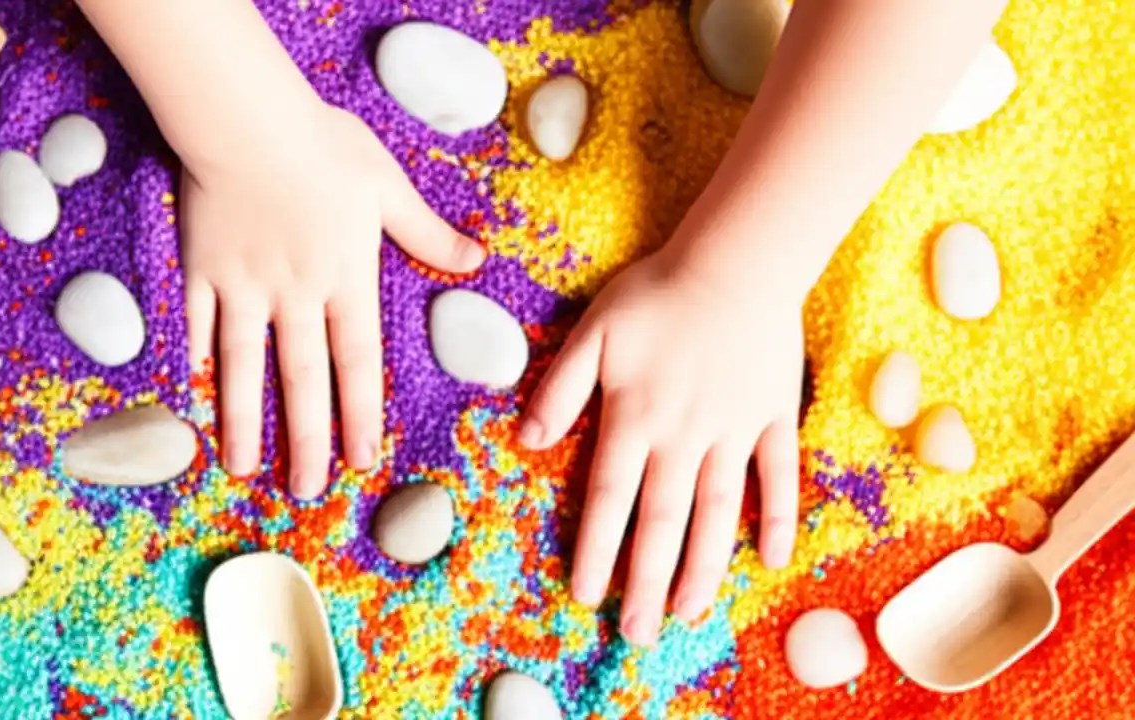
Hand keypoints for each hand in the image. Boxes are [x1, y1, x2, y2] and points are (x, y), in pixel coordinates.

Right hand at [181, 101, 485, 497]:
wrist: (247, 117)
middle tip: (307, 489)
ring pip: (245, 368)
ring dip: (245, 422)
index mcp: (346, 279)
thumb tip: (476, 261)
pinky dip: (197, 364)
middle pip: (302, 380)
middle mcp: (296, 296)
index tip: (362, 459)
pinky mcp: (201, 271)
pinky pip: (198, 327)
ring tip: (242, 468)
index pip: (358, 363)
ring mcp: (244, 288)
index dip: (360, 415)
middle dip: (307, 439)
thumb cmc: (323, 146)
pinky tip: (194, 401)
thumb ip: (428, 233)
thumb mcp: (388, 187)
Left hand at [519, 246, 803, 645]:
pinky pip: (778, 478)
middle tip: (639, 632)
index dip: (596, 550)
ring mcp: (734, 432)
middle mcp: (684, 437)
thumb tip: (527, 441)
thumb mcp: (592, 333)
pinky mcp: (774, 419)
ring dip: (704, 566)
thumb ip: (560, 390)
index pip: (610, 500)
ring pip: (718, 513)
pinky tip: (770, 559)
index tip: (586, 595)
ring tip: (691, 612)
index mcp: (634, 418)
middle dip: (647, 580)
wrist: (737, 261)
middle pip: (663, 521)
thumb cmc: (657, 294)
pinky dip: (776, 518)